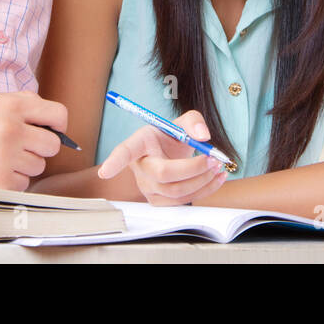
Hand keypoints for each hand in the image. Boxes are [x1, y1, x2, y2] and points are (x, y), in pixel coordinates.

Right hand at [0, 92, 67, 191]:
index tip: (50, 131)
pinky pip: (22, 185)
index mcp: (10, 106)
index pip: (58, 114)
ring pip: (37, 167)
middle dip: (37, 148)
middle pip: (51, 145)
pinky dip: (9, 182)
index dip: (56, 125)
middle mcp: (11, 130)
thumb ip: (19, 105)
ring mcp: (6, 158)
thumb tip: (51, 118)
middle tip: (16, 149)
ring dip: (22, 167)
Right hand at [95, 110, 228, 205]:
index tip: (105, 172)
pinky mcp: (160, 201)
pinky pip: (183, 201)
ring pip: (176, 192)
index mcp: (140, 144)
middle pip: (163, 174)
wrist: (172, 154)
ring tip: (218, 165)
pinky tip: (217, 178)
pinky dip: (205, 190)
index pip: (125, 152)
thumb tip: (203, 137)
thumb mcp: (182, 122)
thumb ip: (193, 122)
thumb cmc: (172, 138)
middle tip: (213, 158)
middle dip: (193, 168)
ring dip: (203, 180)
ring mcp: (148, 188)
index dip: (115, 162)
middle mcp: (140, 168)